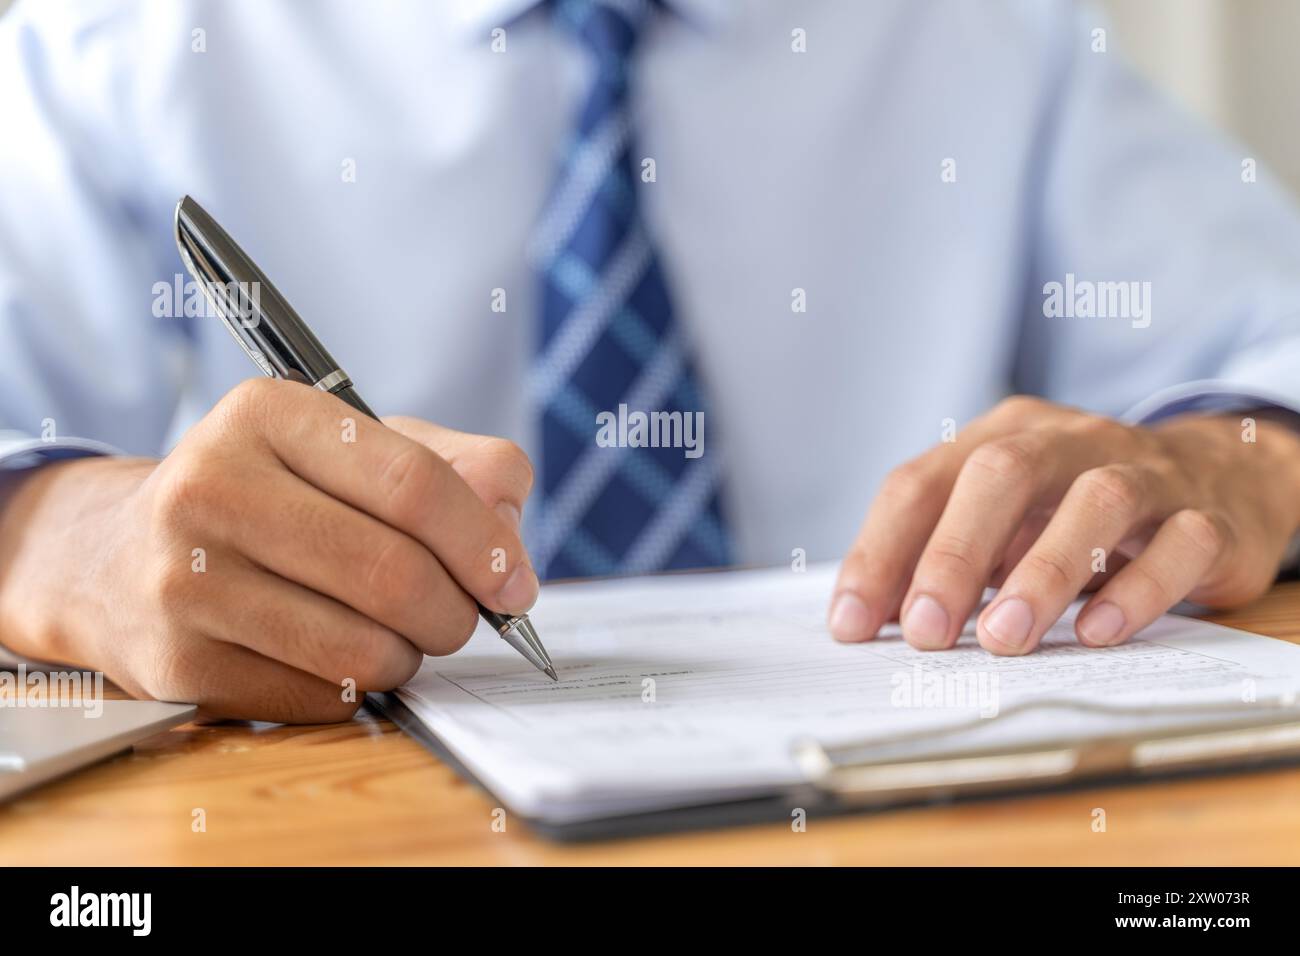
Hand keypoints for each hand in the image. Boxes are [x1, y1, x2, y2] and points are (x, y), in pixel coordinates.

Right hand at [0, 377, 537, 721]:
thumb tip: (511, 523)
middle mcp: (211, 486)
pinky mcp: (176, 662)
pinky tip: (337, 656)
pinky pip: (322, 698)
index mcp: (267, 413)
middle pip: (393, 574)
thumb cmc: (271, 495)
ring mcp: (183, 578)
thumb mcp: (355, 449)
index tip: (516, 585)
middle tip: (463, 618)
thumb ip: (455, 464)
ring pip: (362, 649)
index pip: (414, 483)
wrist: (116, 557)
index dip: (485, 545)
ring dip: (409, 656)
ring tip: (397, 634)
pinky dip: (357, 688)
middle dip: (456, 612)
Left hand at [829, 396, 1299, 653]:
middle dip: (953, 555)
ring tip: (1004, 638)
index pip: (922, 482)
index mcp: (1000, 437)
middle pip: (1001, 475)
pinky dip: (1139, 589)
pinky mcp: (1211, 517)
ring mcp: (1146, 472)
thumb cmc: (1078, 511)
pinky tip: (1098, 632)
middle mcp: (1068, 440)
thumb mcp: (1005, 520)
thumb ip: (943, 556)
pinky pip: (1181, 542)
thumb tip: (871, 624)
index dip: (880, 552)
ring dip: (1044, 572)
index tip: (852, 624)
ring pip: (1097, 502)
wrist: (1220, 478)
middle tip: (925, 631)